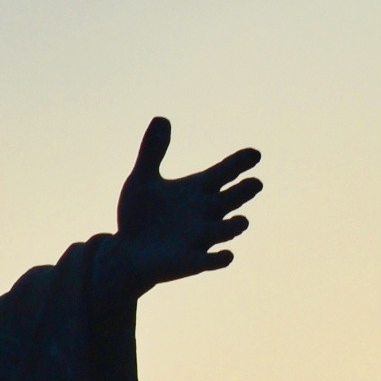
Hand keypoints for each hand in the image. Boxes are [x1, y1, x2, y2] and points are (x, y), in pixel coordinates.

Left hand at [110, 117, 261, 284]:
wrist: (125, 253)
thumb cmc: (138, 217)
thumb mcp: (143, 179)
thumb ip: (152, 151)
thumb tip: (161, 118)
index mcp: (198, 191)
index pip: (225, 173)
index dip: (239, 164)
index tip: (255, 154)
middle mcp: (205, 213)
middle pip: (231, 199)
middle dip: (243, 193)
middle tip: (255, 184)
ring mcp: (201, 238)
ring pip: (225, 230)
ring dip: (233, 226)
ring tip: (242, 221)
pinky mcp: (191, 261)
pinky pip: (210, 262)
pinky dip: (219, 259)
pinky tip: (227, 255)